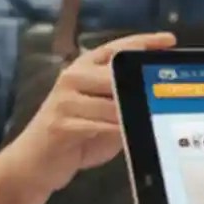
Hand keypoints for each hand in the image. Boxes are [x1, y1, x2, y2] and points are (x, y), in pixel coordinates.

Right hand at [14, 32, 175, 192]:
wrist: (34, 162)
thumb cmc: (76, 136)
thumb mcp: (104, 115)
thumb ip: (124, 101)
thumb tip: (157, 93)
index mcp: (84, 68)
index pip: (117, 48)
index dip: (144, 42)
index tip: (169, 40)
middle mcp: (73, 77)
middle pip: (116, 72)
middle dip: (142, 82)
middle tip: (168, 90)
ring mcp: (65, 100)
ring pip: (112, 102)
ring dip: (133, 112)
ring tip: (153, 118)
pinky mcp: (60, 124)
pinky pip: (99, 125)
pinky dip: (118, 130)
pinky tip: (131, 133)